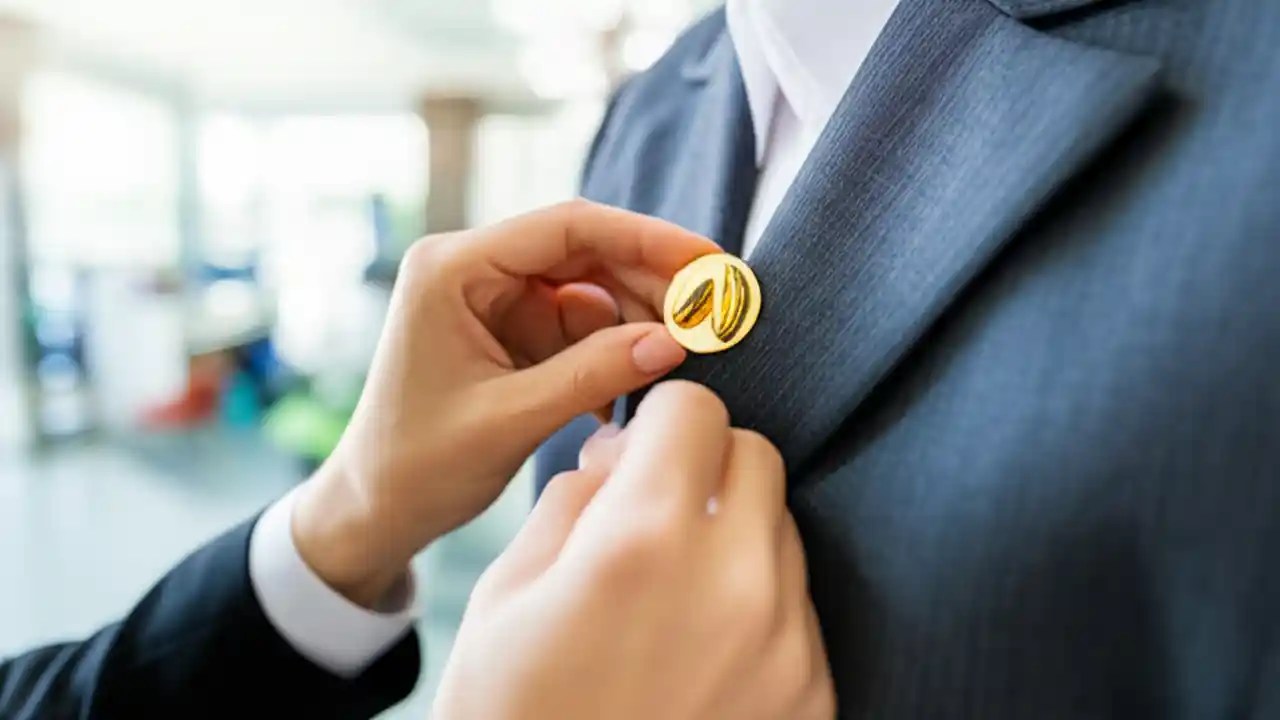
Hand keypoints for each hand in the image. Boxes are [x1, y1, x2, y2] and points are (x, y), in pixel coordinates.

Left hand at [292, 201, 719, 606]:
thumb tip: (677, 340)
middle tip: (715, 315)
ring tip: (678, 361)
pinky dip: (612, 352)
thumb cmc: (418, 466)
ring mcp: (491, 299)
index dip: (646, 240)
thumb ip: (593, 374)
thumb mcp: (510, 420)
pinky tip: (629, 391)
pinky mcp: (508, 332)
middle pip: (585, 252)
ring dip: (636, 322)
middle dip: (652, 283)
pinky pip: (579, 326)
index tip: (709, 264)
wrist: (375, 510)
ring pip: (590, 289)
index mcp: (452, 269)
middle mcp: (471, 269)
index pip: (567, 228)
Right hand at [433, 381, 835, 719]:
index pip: (696, 409)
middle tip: (654, 512)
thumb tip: (621, 455)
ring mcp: (785, 644)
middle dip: (703, 464)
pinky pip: (798, 605)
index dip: (659, 421)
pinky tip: (702, 649)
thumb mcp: (506, 596)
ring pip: (782, 529)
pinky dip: (757, 602)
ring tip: (673, 592)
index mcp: (641, 542)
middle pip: (756, 456)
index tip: (638, 451)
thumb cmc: (512, 717)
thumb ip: (572, 500)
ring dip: (734, 533)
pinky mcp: (813, 694)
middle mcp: (733, 582)